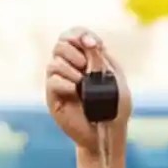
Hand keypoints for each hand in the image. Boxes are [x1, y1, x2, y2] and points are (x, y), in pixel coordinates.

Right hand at [44, 27, 132, 152]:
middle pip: (61, 43)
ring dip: (70, 68)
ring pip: (54, 62)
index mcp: (87, 58)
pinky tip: (75, 91)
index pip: (75, 34)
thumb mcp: (114, 79)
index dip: (80, 34)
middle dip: (73, 49)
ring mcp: (61, 81)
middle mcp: (71, 66)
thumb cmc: (115, 107)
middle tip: (85, 65)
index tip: (93, 44)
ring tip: (82, 82)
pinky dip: (65, 82)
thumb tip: (89, 43)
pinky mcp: (54, 96)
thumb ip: (101, 60)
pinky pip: (52, 81)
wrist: (106, 134)